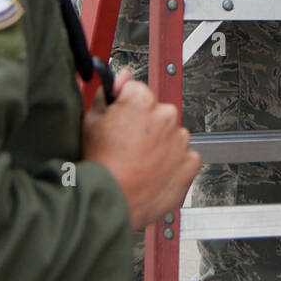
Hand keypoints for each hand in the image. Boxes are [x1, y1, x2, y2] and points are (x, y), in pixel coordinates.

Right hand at [82, 75, 200, 229]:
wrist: (109, 203)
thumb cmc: (99, 165)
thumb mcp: (90, 122)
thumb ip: (108, 94)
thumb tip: (122, 77)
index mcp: (142, 100)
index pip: (137, 92)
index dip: (126, 108)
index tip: (121, 123)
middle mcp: (166, 116)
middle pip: (158, 113)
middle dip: (146, 125)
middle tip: (128, 146)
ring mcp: (180, 140)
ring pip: (171, 135)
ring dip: (160, 145)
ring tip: (139, 163)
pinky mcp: (190, 163)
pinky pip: (184, 157)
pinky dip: (173, 164)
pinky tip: (153, 173)